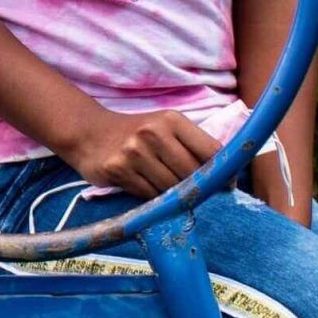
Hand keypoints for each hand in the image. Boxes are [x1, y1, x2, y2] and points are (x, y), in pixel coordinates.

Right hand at [63, 106, 220, 198]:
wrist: (89, 133)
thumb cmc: (136, 133)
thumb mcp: (164, 127)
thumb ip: (191, 146)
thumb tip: (223, 176)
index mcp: (172, 120)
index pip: (210, 150)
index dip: (222, 173)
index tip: (227, 185)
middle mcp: (153, 133)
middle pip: (191, 174)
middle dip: (196, 188)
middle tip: (194, 194)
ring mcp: (134, 152)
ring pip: (170, 188)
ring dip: (172, 195)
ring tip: (165, 189)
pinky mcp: (118, 170)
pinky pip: (148, 195)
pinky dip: (152, 198)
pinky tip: (145, 187)